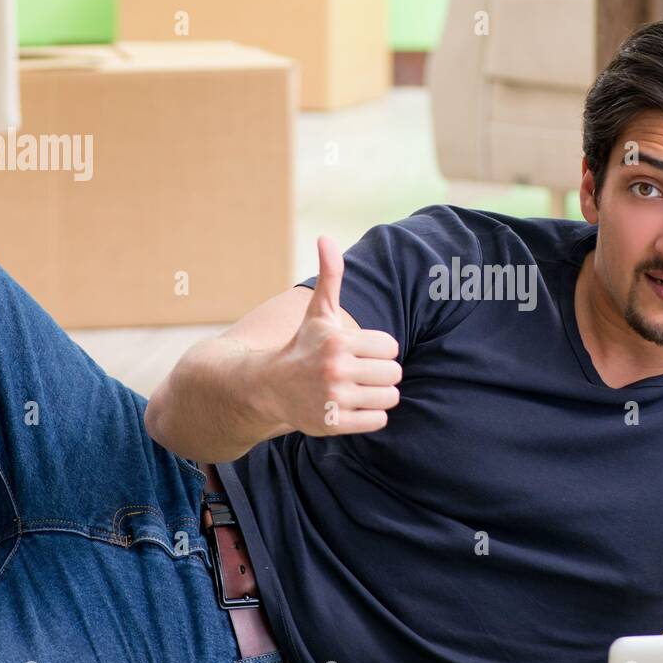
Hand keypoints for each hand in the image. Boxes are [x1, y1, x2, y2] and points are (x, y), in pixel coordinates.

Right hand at [270, 235, 401, 435]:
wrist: (269, 386)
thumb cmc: (303, 346)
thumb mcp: (318, 312)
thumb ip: (331, 276)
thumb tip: (325, 238)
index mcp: (338, 341)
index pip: (390, 347)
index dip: (377, 350)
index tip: (357, 352)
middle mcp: (336, 371)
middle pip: (394, 374)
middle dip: (380, 373)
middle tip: (358, 373)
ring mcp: (334, 400)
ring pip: (390, 398)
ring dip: (378, 395)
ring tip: (356, 389)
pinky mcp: (334, 424)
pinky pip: (378, 421)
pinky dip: (370, 416)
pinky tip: (351, 407)